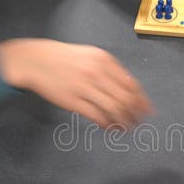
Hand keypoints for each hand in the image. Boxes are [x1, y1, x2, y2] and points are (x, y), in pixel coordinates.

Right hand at [0, 39, 153, 127]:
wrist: (35, 60)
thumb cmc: (65, 58)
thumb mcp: (91, 55)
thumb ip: (111, 70)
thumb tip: (132, 90)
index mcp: (105, 60)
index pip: (132, 84)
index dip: (142, 100)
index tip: (148, 111)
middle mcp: (97, 73)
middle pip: (125, 99)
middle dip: (135, 114)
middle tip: (137, 122)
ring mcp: (84, 87)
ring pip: (113, 109)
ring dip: (123, 122)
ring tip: (125, 128)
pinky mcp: (72, 101)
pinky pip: (96, 116)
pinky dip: (107, 124)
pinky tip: (109, 128)